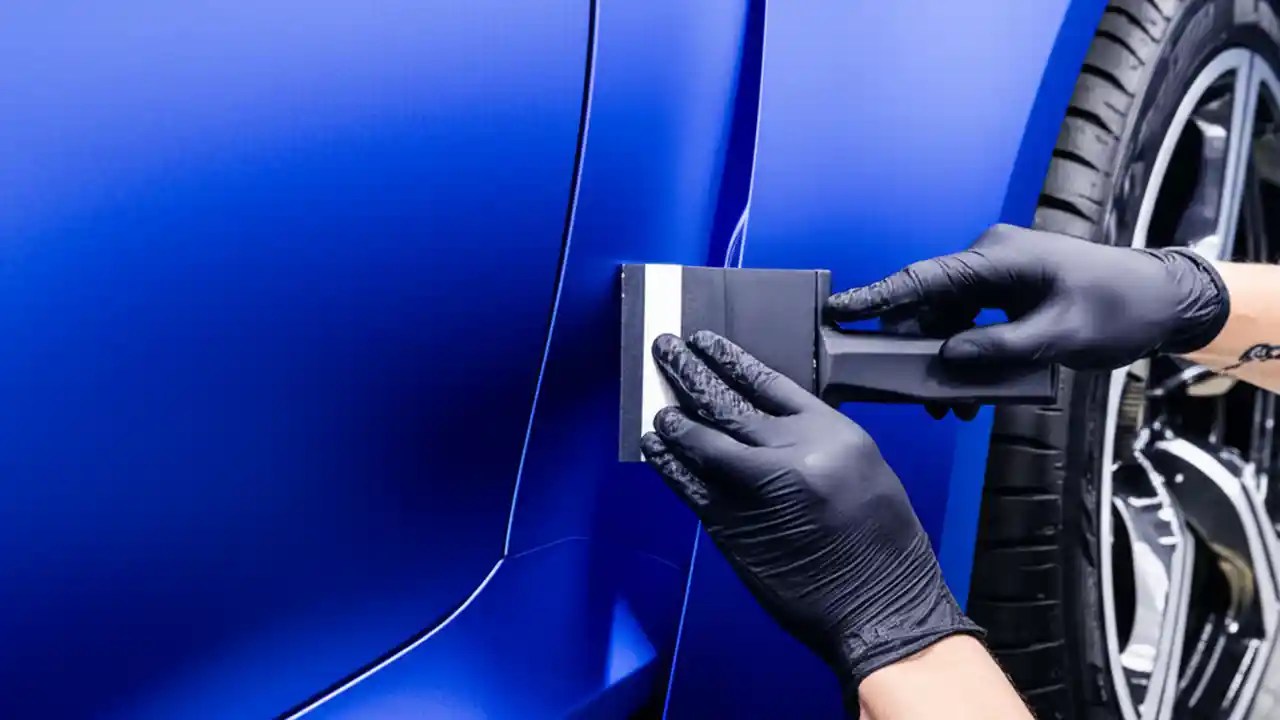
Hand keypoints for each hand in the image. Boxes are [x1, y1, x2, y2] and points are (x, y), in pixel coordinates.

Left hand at [639, 331, 980, 702]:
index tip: (705, 341)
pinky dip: (668, 464)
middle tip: (665, 349)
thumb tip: (763, 421)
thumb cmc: (883, 543)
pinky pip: (689, 487)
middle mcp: (791, 455)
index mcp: (831, 433)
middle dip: (690, 373)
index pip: (768, 381)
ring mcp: (757, 492)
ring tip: (658, 404)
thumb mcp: (864, 468)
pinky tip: (655, 446)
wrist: (880, 607)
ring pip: (702, 442)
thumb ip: (815, 439)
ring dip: (675, 420)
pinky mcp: (732, 527)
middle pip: (726, 403)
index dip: (730, 358)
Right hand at [827, 224, 1230, 370]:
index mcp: (997, 257)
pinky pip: (972, 321)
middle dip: (914, 347)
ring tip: (946, 407)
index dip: (876, 296)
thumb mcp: (1058, 337)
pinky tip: (970, 393)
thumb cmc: (1119, 310)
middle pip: (930, 303)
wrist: (1163, 299)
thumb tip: (947, 359)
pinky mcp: (1009, 291)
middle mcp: (991, 259)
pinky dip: (967, 353)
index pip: (923, 279)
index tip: (837, 310)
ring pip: (949, 318)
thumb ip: (997, 348)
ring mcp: (999, 273)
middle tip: (904, 389)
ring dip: (943, 359)